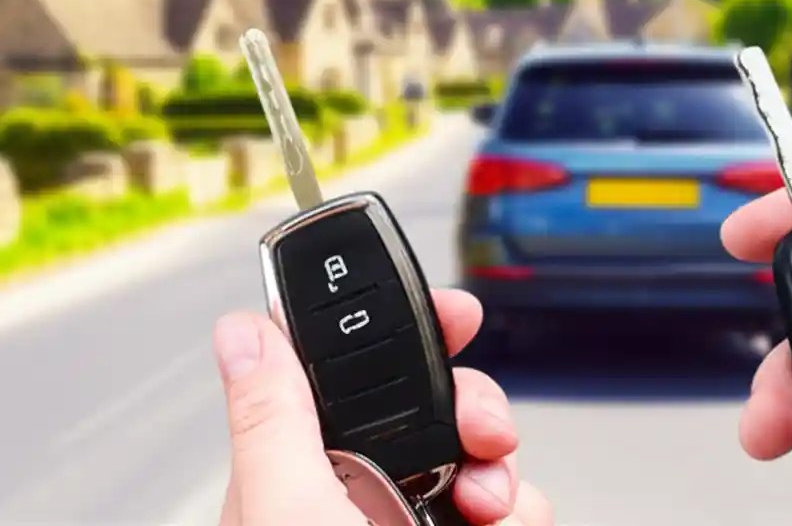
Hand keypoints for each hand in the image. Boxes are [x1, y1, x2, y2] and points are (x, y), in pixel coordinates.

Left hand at [211, 291, 553, 525]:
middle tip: (480, 432)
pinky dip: (520, 510)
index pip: (353, 369)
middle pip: (434, 401)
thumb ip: (272, 420)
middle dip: (471, 407)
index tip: (455, 315)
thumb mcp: (287, 508)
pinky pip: (514, 503)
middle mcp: (361, 493)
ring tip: (485, 510)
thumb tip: (244, 329)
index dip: (404, 329)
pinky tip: (500, 524)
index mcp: (302, 470)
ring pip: (483, 453)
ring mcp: (417, 519)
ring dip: (501, 471)